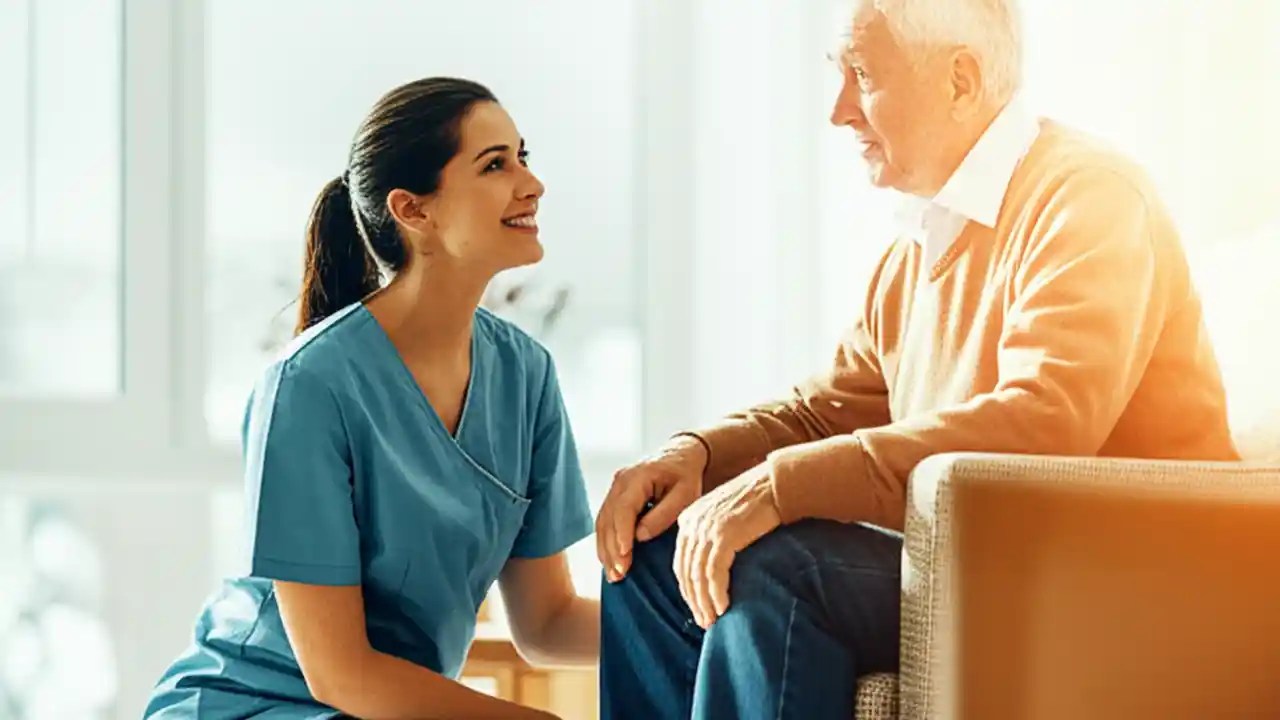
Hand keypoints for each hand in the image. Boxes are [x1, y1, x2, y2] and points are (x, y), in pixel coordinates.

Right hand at [596, 436, 707, 582]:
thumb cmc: (685, 475)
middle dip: (612, 549)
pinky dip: (606, 543)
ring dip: (606, 550)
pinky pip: (605, 522)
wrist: (679, 455)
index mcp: (637, 477)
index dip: (622, 535)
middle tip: (619, 575)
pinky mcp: (614, 498)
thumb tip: (641, 536)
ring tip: (614, 575)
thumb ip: (664, 514)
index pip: (623, 509)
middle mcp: (620, 482)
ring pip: (602, 523)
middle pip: (608, 519)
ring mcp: (614, 489)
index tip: (625, 558)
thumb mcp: (686, 494)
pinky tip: (611, 562)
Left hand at [674, 463, 780, 628]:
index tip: (698, 607)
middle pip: (686, 571)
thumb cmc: (755, 501)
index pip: (681, 562)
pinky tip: (724, 608)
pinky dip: (717, 594)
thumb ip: (710, 535)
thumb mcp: (723, 515)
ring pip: (698, 576)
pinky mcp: (724, 536)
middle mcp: (692, 523)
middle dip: (694, 601)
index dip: (688, 589)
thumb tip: (709, 569)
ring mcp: (707, 529)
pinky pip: (714, 573)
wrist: (775, 484)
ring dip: (705, 602)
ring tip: (713, 620)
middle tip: (704, 621)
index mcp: (688, 519)